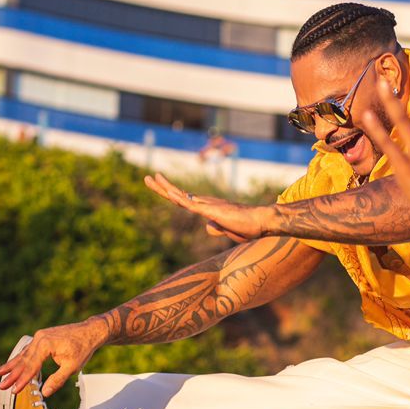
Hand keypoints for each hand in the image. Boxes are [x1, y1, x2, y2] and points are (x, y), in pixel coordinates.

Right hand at [0, 318, 108, 395]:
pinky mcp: (41, 338)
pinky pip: (28, 351)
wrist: (90, 331)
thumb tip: (45, 392)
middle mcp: (39, 339)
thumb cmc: (83, 348)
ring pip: (23, 355)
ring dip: (11, 366)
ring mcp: (39, 337)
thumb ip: (57, 380)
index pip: (31, 366)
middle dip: (11, 375)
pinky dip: (20, 359)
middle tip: (1, 386)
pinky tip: (12, 364)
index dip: (22, 380)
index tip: (14, 390)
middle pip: (23, 360)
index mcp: (46, 345)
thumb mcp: (72, 367)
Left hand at [144, 174, 274, 242]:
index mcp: (208, 208)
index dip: (171, 194)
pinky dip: (181, 199)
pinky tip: (171, 194)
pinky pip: (194, 206)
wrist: (262, 223)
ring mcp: (209, 206)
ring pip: (183, 196)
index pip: (184, 200)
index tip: (159, 187)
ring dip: (166, 188)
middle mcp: (206, 203)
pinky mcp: (214, 211)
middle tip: (147, 177)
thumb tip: (207, 226)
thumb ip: (217, 227)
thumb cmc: (248, 228)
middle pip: (179, 194)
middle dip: (162, 186)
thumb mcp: (228, 231)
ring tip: (151, 178)